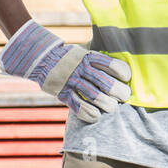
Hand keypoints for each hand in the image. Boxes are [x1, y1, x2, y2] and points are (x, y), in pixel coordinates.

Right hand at [0, 18, 130, 123]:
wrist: (41, 59)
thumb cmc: (69, 57)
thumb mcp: (83, 51)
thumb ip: (99, 56)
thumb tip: (120, 57)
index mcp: (88, 57)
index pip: (108, 64)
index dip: (121, 71)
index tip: (127, 78)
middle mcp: (80, 68)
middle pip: (103, 81)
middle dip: (117, 91)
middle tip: (124, 97)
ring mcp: (70, 81)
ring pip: (92, 94)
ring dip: (105, 103)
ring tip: (113, 108)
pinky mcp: (62, 93)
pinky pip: (76, 105)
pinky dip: (87, 112)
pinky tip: (96, 116)